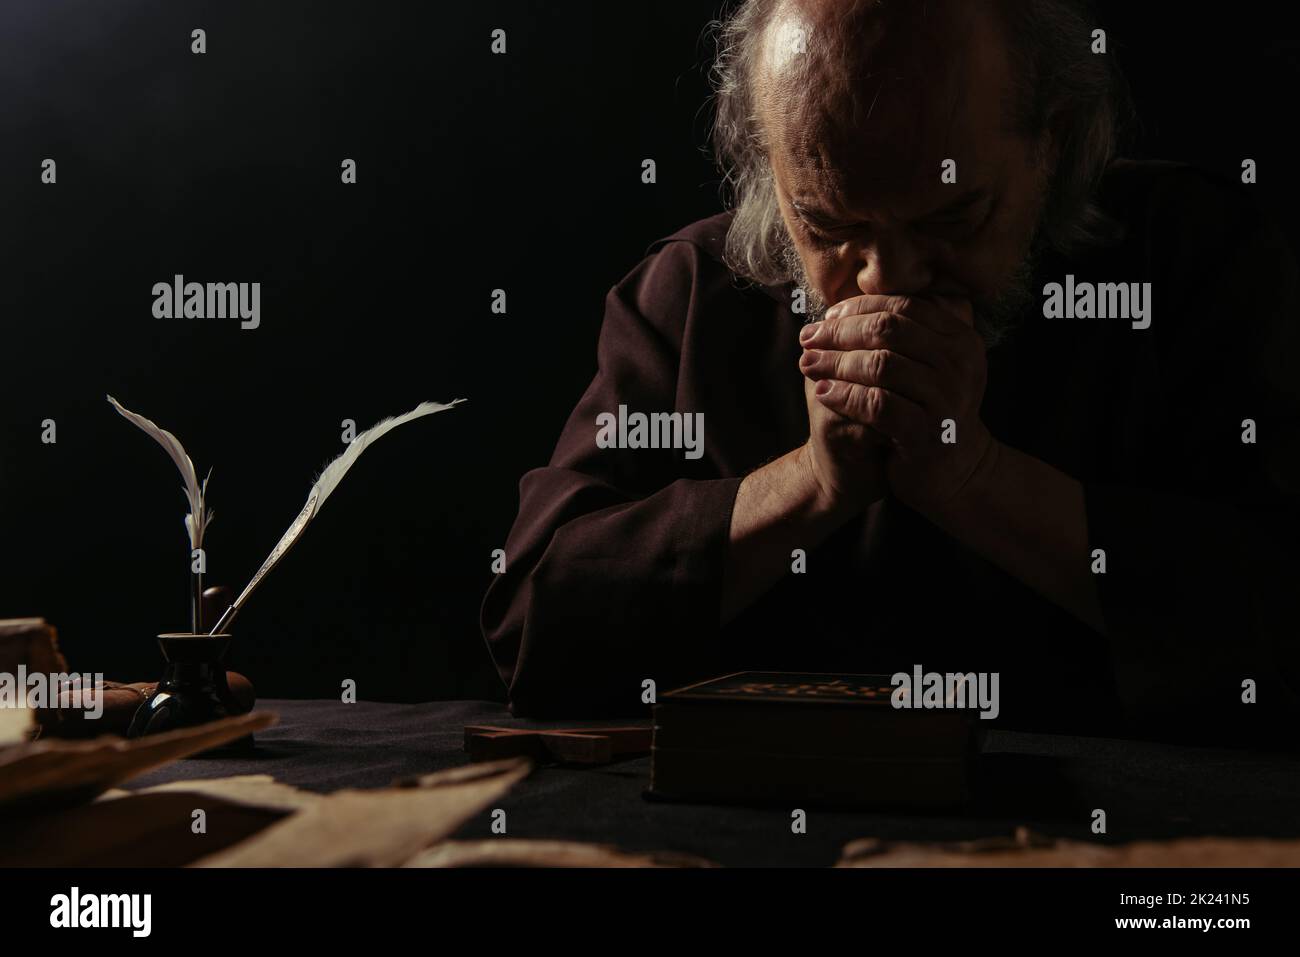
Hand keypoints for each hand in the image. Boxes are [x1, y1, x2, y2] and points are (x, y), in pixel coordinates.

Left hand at [798, 294, 996, 513]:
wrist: (953, 472)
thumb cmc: (926, 412)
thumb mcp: (923, 368)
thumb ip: (895, 336)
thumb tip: (835, 311)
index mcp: (960, 339)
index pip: (904, 306)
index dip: (859, 308)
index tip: (825, 318)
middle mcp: (960, 364)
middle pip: (889, 330)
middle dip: (841, 332)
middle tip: (808, 338)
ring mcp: (947, 398)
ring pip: (881, 365)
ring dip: (837, 362)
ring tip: (808, 363)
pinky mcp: (928, 432)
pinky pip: (878, 405)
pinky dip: (846, 395)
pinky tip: (824, 392)